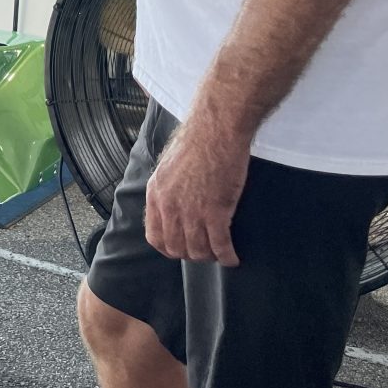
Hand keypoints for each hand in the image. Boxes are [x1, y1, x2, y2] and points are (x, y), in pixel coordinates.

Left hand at [144, 121, 249, 265]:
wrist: (215, 129)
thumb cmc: (196, 141)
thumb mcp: (168, 167)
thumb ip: (168, 190)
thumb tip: (174, 206)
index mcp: (156, 194)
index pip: (154, 236)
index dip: (169, 248)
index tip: (181, 250)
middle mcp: (169, 206)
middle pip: (176, 248)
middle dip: (191, 255)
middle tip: (204, 252)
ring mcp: (191, 211)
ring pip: (198, 250)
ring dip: (210, 257)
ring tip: (219, 254)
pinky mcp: (215, 211)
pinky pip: (220, 245)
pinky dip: (227, 256)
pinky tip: (233, 257)